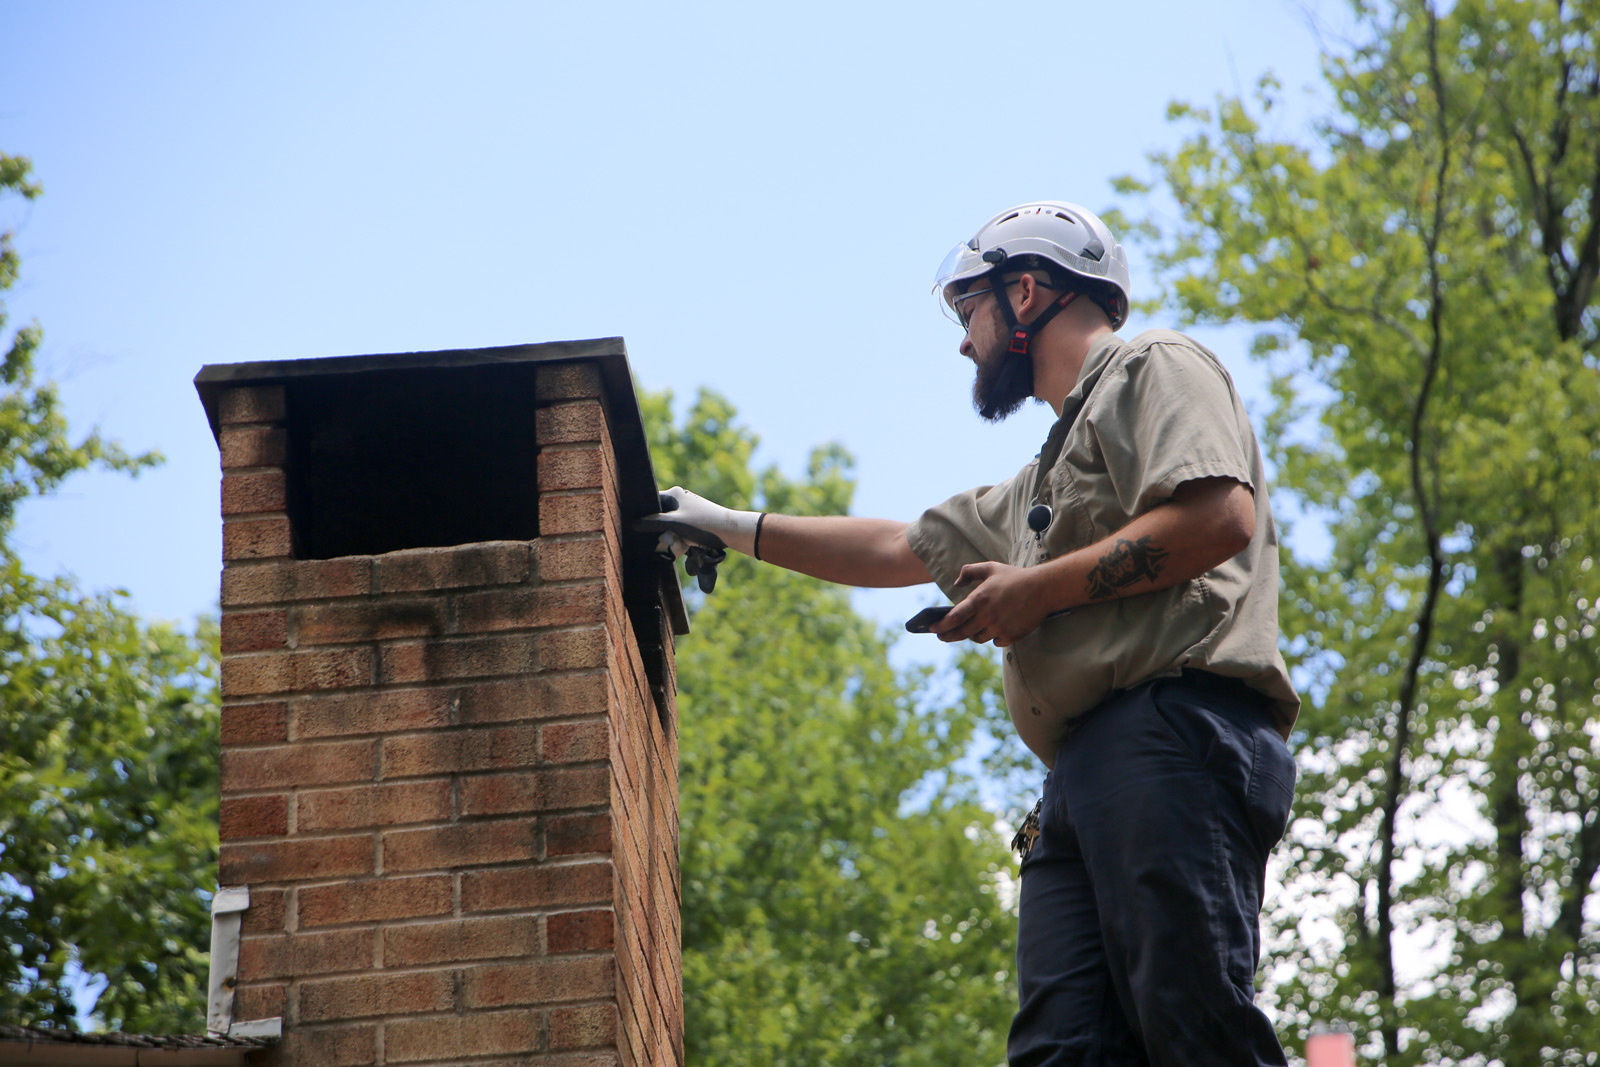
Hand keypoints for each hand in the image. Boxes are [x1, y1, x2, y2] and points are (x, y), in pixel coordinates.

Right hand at [636, 487, 760, 556]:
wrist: (731, 531)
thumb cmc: (702, 524)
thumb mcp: (674, 524)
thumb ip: (652, 523)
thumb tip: (633, 523)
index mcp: (674, 494)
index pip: (651, 502)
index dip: (644, 514)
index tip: (639, 527)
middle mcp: (680, 499)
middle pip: (660, 517)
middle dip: (661, 531)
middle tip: (666, 540)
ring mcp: (688, 511)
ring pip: (670, 527)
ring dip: (672, 538)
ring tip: (679, 545)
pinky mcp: (694, 522)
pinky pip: (680, 532)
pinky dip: (681, 540)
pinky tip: (685, 547)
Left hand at [931, 561, 1051, 646]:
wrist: (1043, 589)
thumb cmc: (1015, 577)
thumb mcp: (990, 568)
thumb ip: (970, 571)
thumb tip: (956, 582)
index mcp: (979, 599)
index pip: (954, 617)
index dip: (941, 625)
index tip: (933, 628)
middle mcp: (987, 616)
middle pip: (962, 633)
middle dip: (949, 636)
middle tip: (943, 637)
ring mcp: (999, 628)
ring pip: (978, 639)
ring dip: (973, 635)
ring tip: (970, 630)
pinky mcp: (1010, 636)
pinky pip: (995, 642)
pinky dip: (993, 638)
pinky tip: (994, 630)